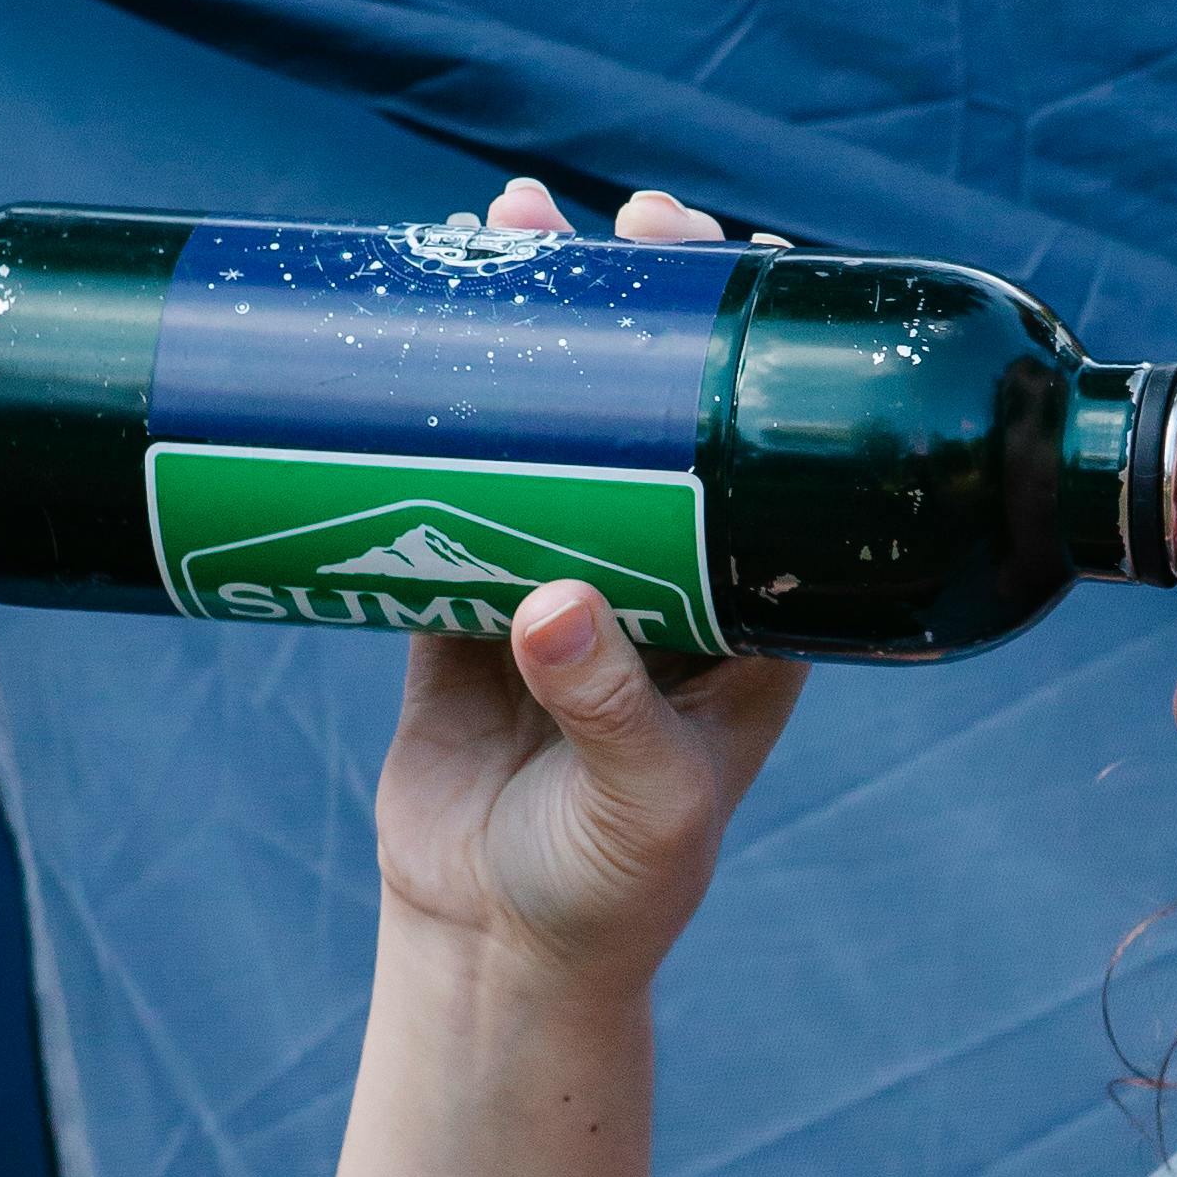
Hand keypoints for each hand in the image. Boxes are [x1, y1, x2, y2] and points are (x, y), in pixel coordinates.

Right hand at [372, 181, 800, 988]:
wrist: (494, 955)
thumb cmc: (610, 894)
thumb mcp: (639, 806)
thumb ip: (606, 707)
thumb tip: (550, 604)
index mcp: (749, 611)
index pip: (763, 448)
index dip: (744, 349)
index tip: (720, 254)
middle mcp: (664, 575)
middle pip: (656, 409)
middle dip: (632, 307)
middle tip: (607, 221)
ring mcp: (560, 576)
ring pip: (552, 426)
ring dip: (529, 333)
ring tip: (503, 227)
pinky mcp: (462, 600)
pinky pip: (450, 481)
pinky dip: (431, 409)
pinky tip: (413, 329)